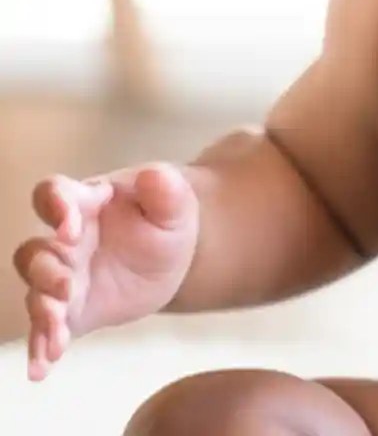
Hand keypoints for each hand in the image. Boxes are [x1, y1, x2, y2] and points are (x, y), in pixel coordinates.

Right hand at [12, 165, 198, 381]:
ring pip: (37, 291)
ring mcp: (64, 277)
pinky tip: (41, 368)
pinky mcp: (72, 310)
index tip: (69, 225)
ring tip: (56, 331)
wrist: (172, 255)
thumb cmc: (165, 217)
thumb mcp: (175, 203)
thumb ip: (166, 189)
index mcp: (85, 202)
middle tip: (66, 285)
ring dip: (42, 310)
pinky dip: (41, 346)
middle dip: (46, 270)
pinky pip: (49, 328)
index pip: (54, 194)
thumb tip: (155, 176)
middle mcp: (64, 241)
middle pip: (36, 251)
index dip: (55, 207)